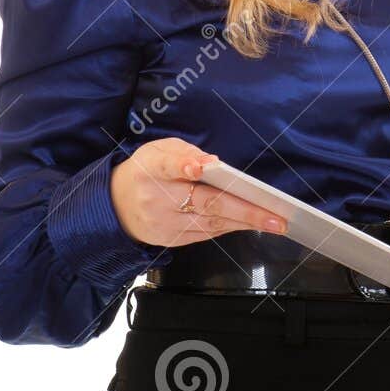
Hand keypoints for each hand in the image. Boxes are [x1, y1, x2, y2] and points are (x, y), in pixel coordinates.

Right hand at [109, 137, 287, 247]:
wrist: (115, 206)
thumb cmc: (146, 172)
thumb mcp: (158, 151)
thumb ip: (184, 153)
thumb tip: (212, 163)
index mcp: (153, 169)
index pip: (168, 166)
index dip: (185, 165)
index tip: (200, 167)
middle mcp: (158, 198)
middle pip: (205, 203)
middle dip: (244, 210)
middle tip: (275, 216)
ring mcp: (165, 223)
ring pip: (210, 223)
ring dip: (245, 223)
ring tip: (274, 222)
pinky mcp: (170, 239)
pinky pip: (205, 234)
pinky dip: (230, 228)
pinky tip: (250, 224)